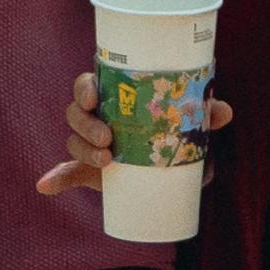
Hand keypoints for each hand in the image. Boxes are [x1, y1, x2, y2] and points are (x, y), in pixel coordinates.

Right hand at [38, 74, 230, 201]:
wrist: (176, 172)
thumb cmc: (180, 136)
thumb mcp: (193, 125)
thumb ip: (206, 116)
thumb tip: (224, 111)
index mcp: (115, 96)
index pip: (89, 83)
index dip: (85, 87)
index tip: (94, 98)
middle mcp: (99, 116)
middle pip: (76, 111)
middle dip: (86, 124)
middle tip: (108, 138)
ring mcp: (92, 144)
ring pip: (73, 139)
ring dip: (82, 149)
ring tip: (106, 161)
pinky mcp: (89, 170)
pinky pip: (66, 172)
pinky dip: (55, 179)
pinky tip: (45, 186)